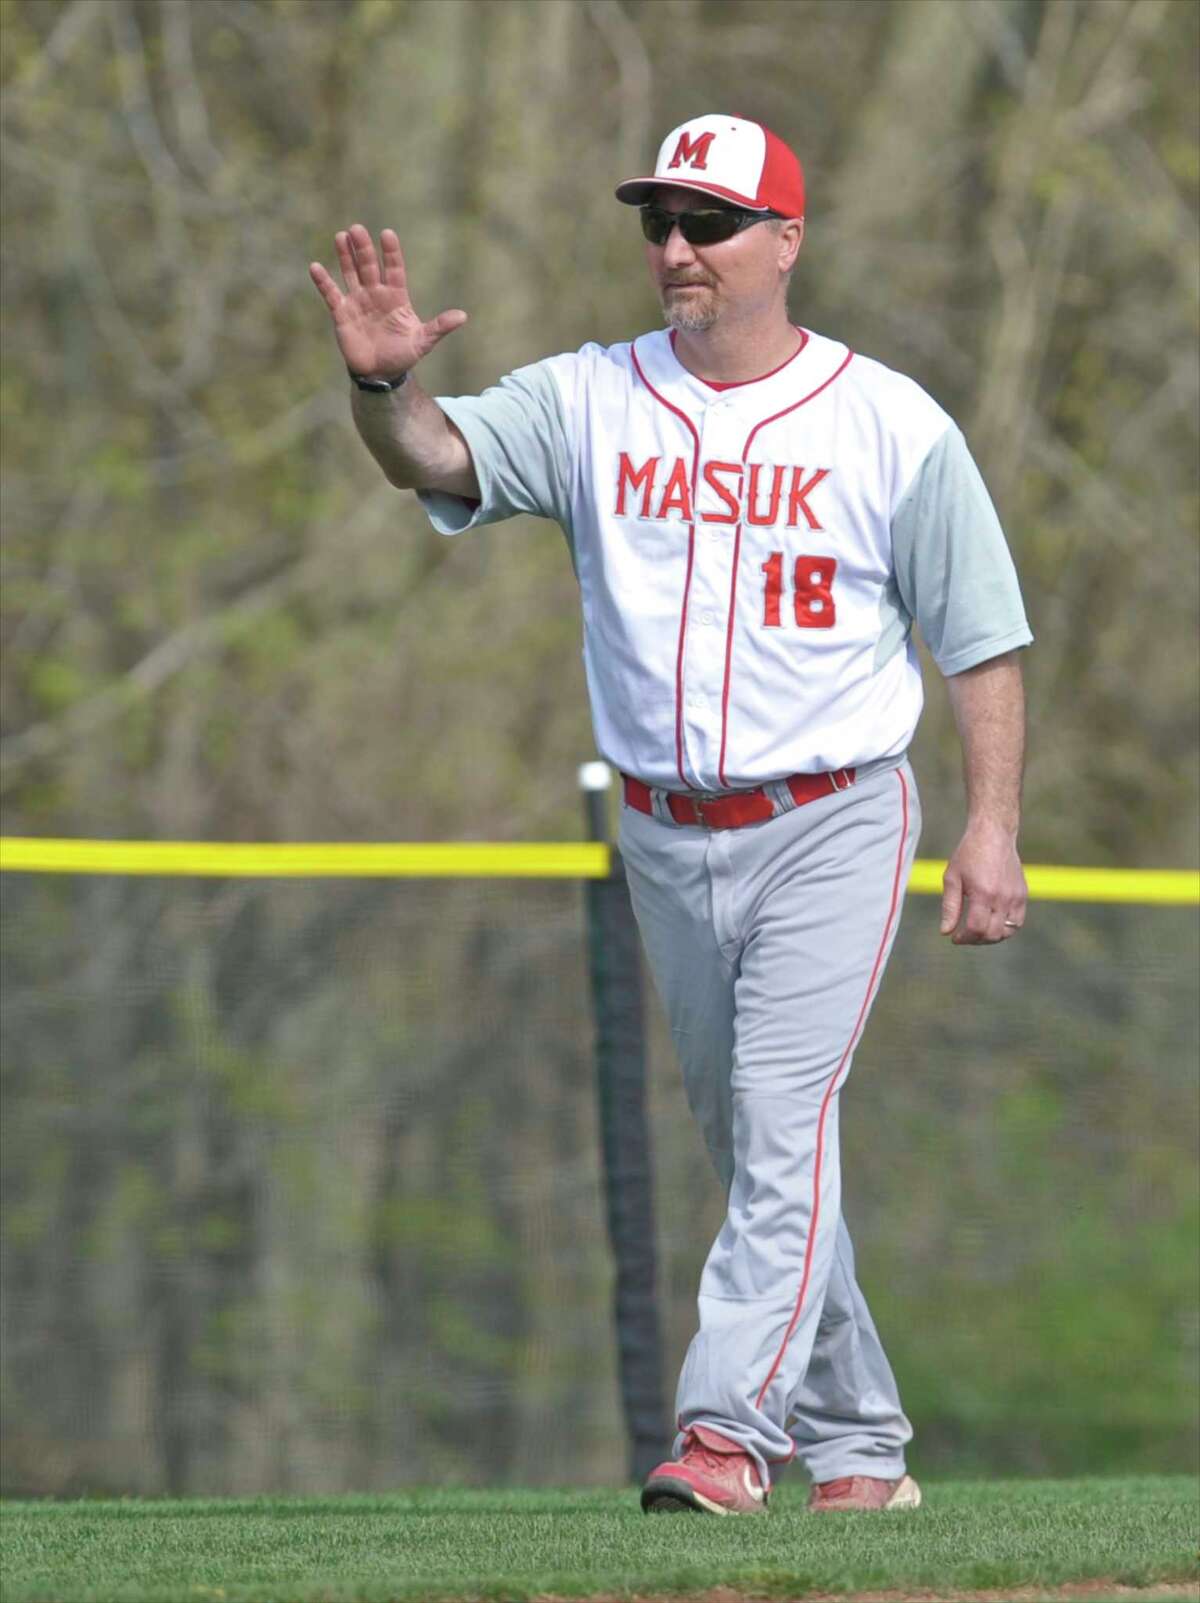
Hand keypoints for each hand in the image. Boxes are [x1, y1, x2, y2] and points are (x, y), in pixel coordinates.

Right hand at [308, 224, 466, 379]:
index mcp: (396, 296)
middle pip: (369, 266)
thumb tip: (463, 316)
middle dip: (364, 248)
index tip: (387, 234)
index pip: (394, 269)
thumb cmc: (402, 355)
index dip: (391, 252)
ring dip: (346, 256)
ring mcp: (358, 301)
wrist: (381, 374)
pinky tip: (315, 267)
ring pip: (351, 273)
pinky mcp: (342, 313)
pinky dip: (323, 282)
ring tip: (341, 236)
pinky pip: (331, 294)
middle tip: (357, 229)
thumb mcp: (423, 341)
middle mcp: (376, 294)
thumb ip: (439, 327)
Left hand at [939, 819, 1026, 944]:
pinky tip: (992, 922)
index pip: (976, 929)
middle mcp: (1002, 897)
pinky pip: (1017, 921)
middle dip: (975, 940)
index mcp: (983, 893)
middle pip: (992, 934)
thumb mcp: (952, 878)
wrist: (993, 834)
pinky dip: (1005, 928)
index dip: (964, 938)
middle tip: (964, 935)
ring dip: (991, 936)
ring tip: (978, 931)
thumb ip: (950, 907)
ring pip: (1008, 932)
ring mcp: (1015, 896)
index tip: (954, 937)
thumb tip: (945, 932)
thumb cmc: (969, 854)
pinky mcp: (1022, 894)